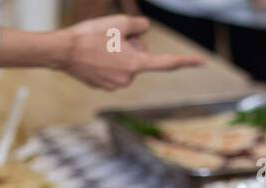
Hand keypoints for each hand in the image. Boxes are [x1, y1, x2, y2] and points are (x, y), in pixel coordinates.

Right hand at [55, 16, 202, 89]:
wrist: (62, 51)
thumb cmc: (91, 35)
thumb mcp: (119, 22)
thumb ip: (139, 25)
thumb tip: (144, 31)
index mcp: (136, 64)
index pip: (167, 63)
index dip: (186, 61)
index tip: (202, 62)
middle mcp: (129, 79)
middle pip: (141, 57)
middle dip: (133, 46)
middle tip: (112, 38)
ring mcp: (116, 86)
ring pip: (127, 64)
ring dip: (119, 54)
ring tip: (100, 47)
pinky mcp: (104, 87)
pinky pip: (114, 71)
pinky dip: (108, 62)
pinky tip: (94, 56)